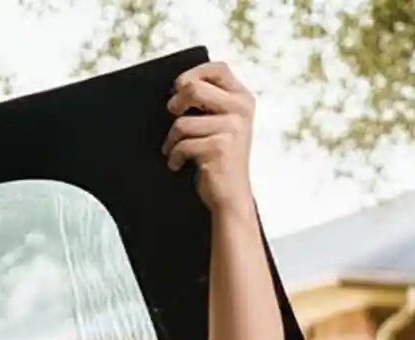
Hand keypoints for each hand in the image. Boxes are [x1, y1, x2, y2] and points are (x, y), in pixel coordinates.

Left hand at [161, 61, 255, 215]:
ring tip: (173, 149)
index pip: (218, 68)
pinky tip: (177, 164)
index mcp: (243, 98)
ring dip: (171, 139)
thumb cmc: (220, 158)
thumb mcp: (224, 124)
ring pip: (182, 122)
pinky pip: (182, 145)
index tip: (178, 89)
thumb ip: (212, 102)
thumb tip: (178, 86)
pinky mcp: (220, 148)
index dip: (192, 74)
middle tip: (171, 116)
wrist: (232, 195)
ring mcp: (232, 128)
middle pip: (193, 89)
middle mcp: (241, 109)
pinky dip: (174, 157)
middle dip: (174, 104)